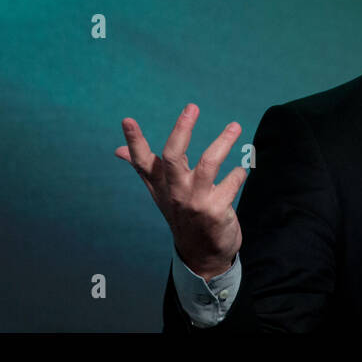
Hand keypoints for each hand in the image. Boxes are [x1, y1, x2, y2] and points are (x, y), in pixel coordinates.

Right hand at [116, 104, 246, 279]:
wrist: (202, 254)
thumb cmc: (182, 214)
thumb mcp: (160, 193)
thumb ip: (144, 168)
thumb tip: (118, 150)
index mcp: (160, 184)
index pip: (142, 161)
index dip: (134, 141)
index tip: (127, 120)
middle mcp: (175, 192)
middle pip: (173, 157)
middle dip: (182, 130)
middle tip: (192, 107)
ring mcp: (195, 202)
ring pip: (208, 164)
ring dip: (223, 142)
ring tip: (235, 126)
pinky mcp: (215, 211)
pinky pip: (231, 183)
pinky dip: (239, 173)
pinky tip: (243, 168)